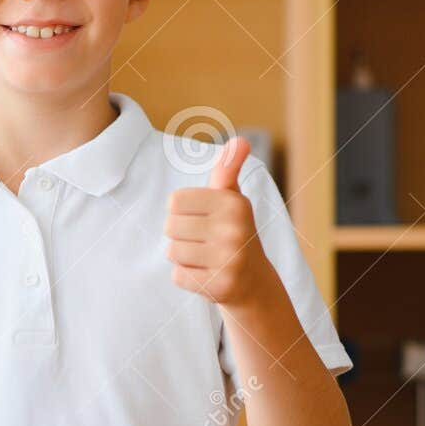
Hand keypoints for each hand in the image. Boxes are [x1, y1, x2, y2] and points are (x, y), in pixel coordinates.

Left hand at [165, 137, 275, 308]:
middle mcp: (234, 229)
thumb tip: (240, 140)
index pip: (174, 201)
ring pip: (172, 252)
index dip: (182, 212)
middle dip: (181, 235)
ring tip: (206, 258)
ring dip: (183, 257)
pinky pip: (178, 276)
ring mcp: (229, 259)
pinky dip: (187, 278)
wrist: (254, 282)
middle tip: (205, 242)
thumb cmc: (234, 232)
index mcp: (233, 203)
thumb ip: (228, 169)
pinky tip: (207, 275)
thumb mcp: (232, 199)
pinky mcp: (220, 285)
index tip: (202, 220)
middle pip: (170, 227)